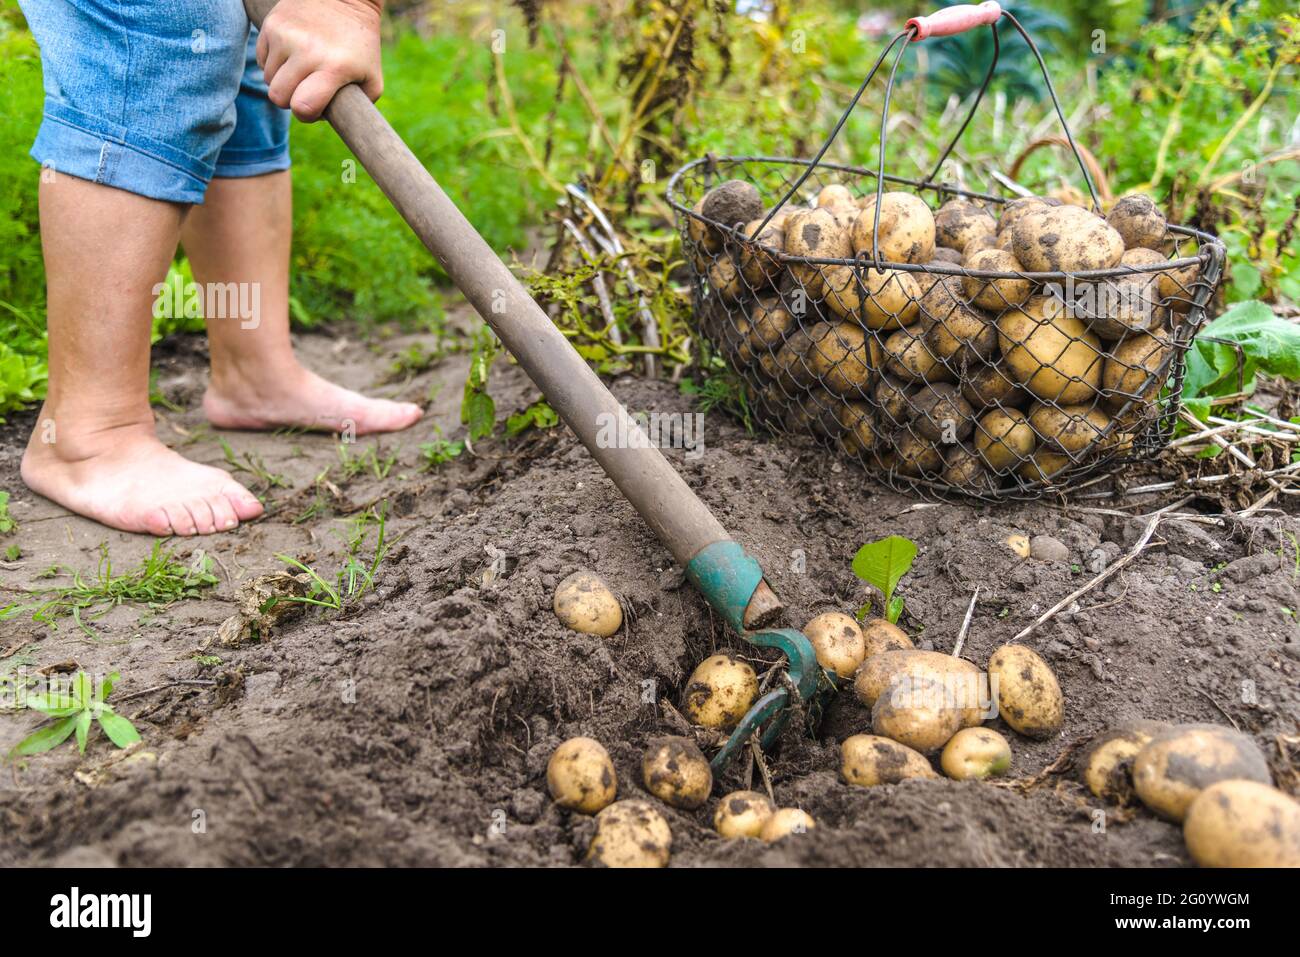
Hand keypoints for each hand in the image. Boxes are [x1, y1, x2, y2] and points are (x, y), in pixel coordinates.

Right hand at [257, 0, 383, 121]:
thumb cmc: (360, 45)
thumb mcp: (371, 78)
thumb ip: (359, 108)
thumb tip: (330, 122)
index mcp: (334, 68)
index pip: (302, 107)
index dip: (305, 114)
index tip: (314, 107)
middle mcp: (307, 51)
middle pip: (278, 97)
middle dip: (290, 100)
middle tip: (305, 90)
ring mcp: (286, 36)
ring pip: (268, 79)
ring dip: (283, 81)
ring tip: (302, 69)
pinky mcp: (272, 24)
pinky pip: (262, 59)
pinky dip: (274, 62)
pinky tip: (292, 54)